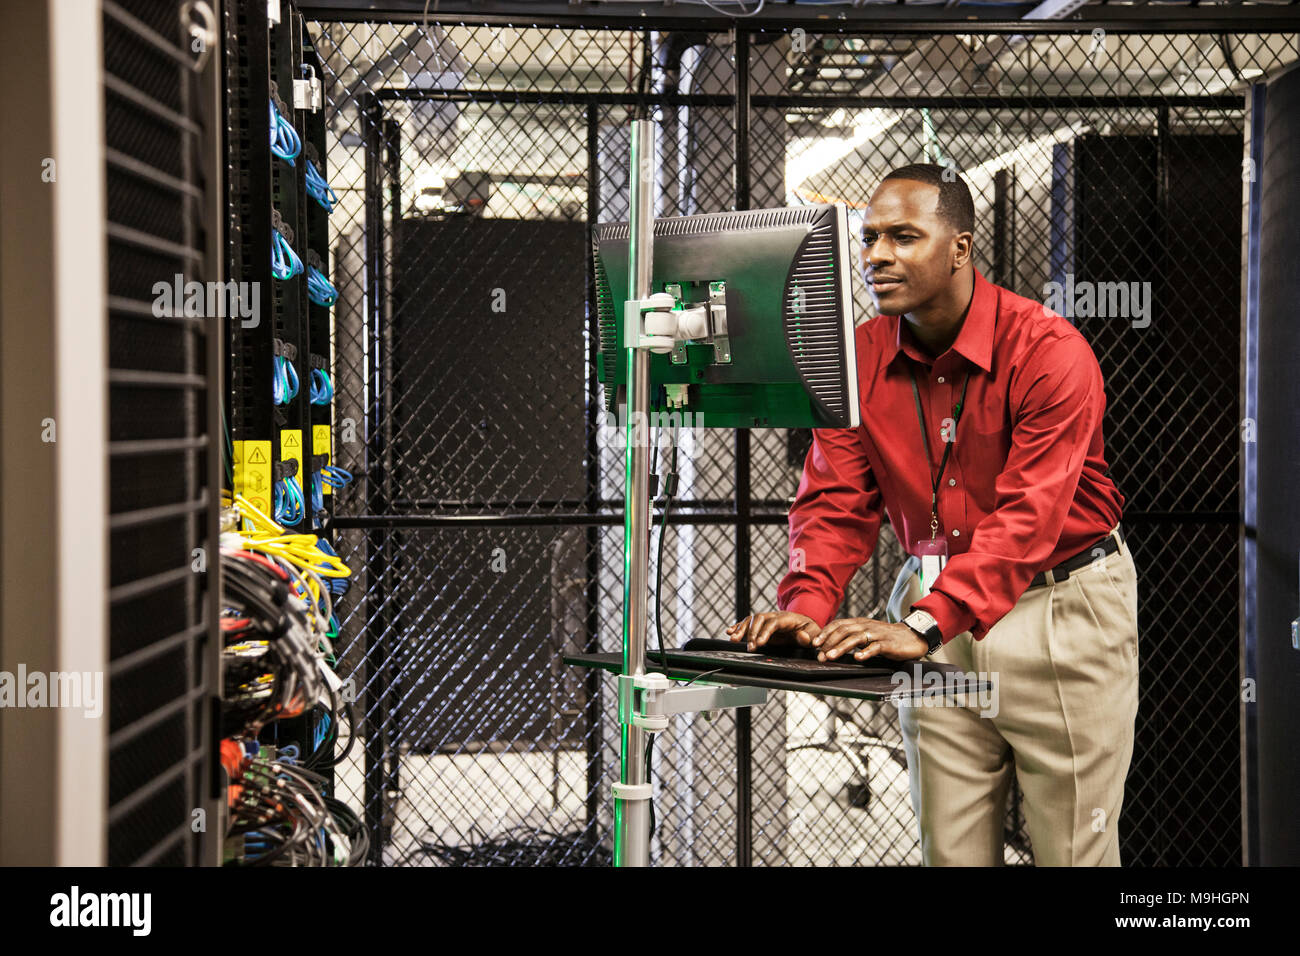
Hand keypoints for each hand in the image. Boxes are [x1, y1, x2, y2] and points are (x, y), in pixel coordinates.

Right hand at [726, 611, 819, 651]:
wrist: (806, 624)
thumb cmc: (810, 630)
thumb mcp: (814, 633)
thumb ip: (809, 636)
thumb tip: (803, 637)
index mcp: (787, 618)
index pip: (773, 623)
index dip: (765, 632)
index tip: (759, 643)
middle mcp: (774, 616)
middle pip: (759, 619)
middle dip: (752, 633)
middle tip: (749, 648)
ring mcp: (767, 619)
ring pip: (751, 620)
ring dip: (741, 629)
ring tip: (733, 639)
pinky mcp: (762, 624)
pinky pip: (748, 623)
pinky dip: (738, 626)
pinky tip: (729, 632)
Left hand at [812, 618, 928, 661]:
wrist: (912, 636)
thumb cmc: (886, 637)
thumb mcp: (867, 633)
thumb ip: (852, 636)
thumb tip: (830, 646)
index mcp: (860, 623)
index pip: (838, 624)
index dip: (825, 633)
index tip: (814, 643)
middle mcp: (866, 626)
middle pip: (844, 631)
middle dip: (829, 642)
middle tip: (819, 654)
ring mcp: (877, 634)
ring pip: (856, 638)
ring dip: (841, 647)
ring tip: (830, 656)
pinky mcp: (888, 643)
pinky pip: (876, 647)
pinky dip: (866, 652)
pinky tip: (858, 658)